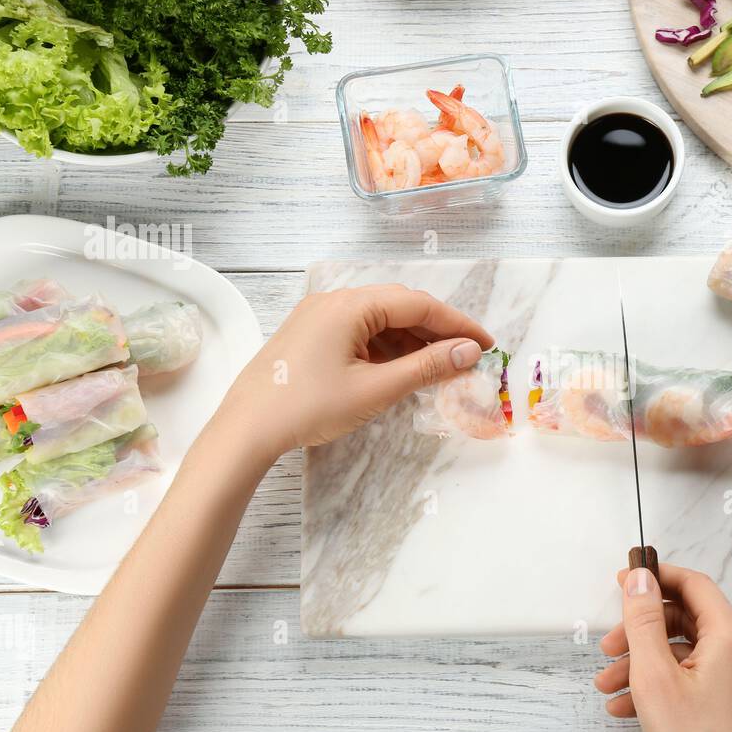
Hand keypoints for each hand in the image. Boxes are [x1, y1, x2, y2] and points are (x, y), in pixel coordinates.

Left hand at [215, 285, 493, 462]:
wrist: (246, 430)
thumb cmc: (307, 408)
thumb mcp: (375, 389)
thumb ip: (426, 367)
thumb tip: (467, 353)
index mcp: (350, 305)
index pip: (418, 304)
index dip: (457, 324)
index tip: (486, 344)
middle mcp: (334, 301)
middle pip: (400, 307)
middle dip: (437, 331)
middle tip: (468, 357)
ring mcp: (319, 317)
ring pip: (380, 321)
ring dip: (412, 342)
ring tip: (440, 369)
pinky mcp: (310, 336)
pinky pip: (360, 332)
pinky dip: (386, 349)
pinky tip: (402, 370)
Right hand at [595, 564, 731, 731]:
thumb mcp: (655, 677)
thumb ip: (644, 622)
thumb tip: (640, 580)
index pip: (693, 584)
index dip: (656, 578)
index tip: (627, 579)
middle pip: (686, 620)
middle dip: (641, 635)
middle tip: (610, 649)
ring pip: (689, 652)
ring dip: (646, 665)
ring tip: (612, 687)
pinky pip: (700, 675)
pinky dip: (667, 684)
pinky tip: (633, 706)